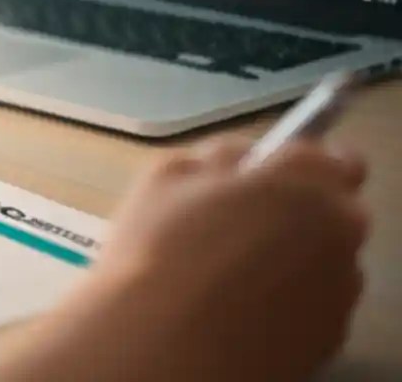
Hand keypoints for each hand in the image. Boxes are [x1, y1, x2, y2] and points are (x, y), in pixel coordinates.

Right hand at [98, 139, 367, 380]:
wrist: (166, 346)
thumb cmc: (162, 248)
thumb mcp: (169, 175)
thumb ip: (218, 157)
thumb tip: (242, 160)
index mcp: (307, 182)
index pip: (335, 157)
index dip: (301, 165)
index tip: (268, 178)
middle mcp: (340, 232)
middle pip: (332, 210)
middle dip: (296, 211)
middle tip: (236, 227)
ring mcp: (341, 289)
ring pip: (322, 259)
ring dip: (292, 258)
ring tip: (231, 276)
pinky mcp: (331, 336)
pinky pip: (313, 303)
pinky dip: (288, 301)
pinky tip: (240, 309)